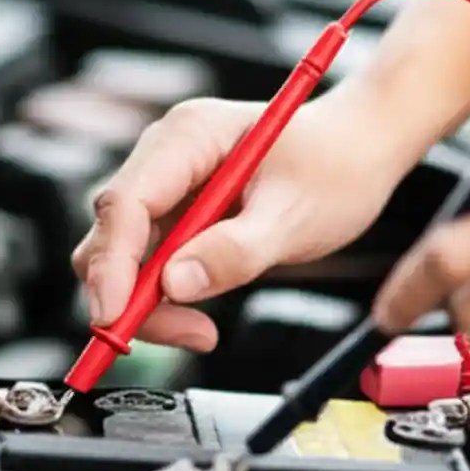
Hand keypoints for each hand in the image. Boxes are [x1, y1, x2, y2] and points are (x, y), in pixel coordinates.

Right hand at [71, 84, 418, 350]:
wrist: (359, 151)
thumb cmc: (337, 165)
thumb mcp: (297, 214)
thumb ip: (236, 250)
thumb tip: (176, 284)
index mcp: (188, 137)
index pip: (125, 202)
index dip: (112, 264)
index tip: (115, 315)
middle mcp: (164, 158)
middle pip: (110, 234)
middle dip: (126, 293)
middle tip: (180, 334)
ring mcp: (165, 188)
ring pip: (120, 257)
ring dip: (145, 305)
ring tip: (200, 330)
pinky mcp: (172, 218)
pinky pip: (144, 266)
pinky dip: (161, 301)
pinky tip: (197, 317)